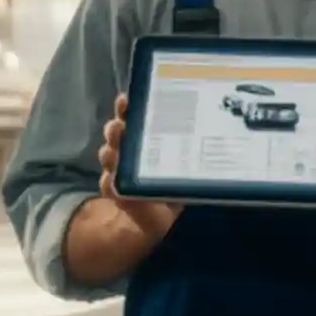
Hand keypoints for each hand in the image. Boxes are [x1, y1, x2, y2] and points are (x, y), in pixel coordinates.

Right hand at [98, 94, 181, 240]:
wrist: (156, 216)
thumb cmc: (172, 184)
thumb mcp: (183, 166)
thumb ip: (187, 150)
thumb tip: (207, 130)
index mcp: (142, 138)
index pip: (132, 116)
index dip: (126, 107)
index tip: (126, 99)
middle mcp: (127, 149)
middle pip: (115, 132)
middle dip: (116, 128)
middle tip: (121, 126)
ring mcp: (118, 169)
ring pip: (108, 155)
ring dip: (111, 152)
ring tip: (115, 152)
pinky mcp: (114, 190)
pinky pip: (107, 184)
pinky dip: (110, 182)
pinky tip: (113, 180)